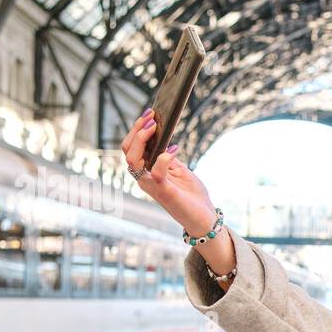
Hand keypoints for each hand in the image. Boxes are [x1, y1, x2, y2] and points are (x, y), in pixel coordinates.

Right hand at [120, 109, 215, 233]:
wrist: (203, 218)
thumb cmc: (191, 195)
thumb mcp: (179, 170)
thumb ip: (167, 156)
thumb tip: (164, 138)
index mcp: (146, 171)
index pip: (131, 148)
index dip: (137, 129)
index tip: (150, 113)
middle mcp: (144, 178)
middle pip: (127, 150)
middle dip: (137, 130)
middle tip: (151, 116)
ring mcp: (152, 186)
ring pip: (133, 160)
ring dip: (142, 140)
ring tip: (154, 126)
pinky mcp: (164, 192)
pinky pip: (156, 173)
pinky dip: (162, 158)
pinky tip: (173, 149)